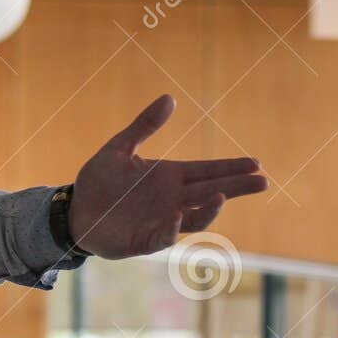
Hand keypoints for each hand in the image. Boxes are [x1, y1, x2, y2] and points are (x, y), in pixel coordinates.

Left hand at [66, 94, 265, 259]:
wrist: (75, 209)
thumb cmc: (99, 181)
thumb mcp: (120, 148)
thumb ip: (144, 126)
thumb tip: (169, 97)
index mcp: (170, 176)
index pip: (208, 171)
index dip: (231, 167)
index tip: (256, 163)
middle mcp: (173, 199)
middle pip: (211, 192)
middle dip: (236, 187)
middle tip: (262, 180)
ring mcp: (162, 220)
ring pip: (196, 218)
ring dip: (210, 209)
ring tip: (222, 195)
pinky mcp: (146, 239)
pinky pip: (164, 236)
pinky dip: (172, 227)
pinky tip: (178, 216)